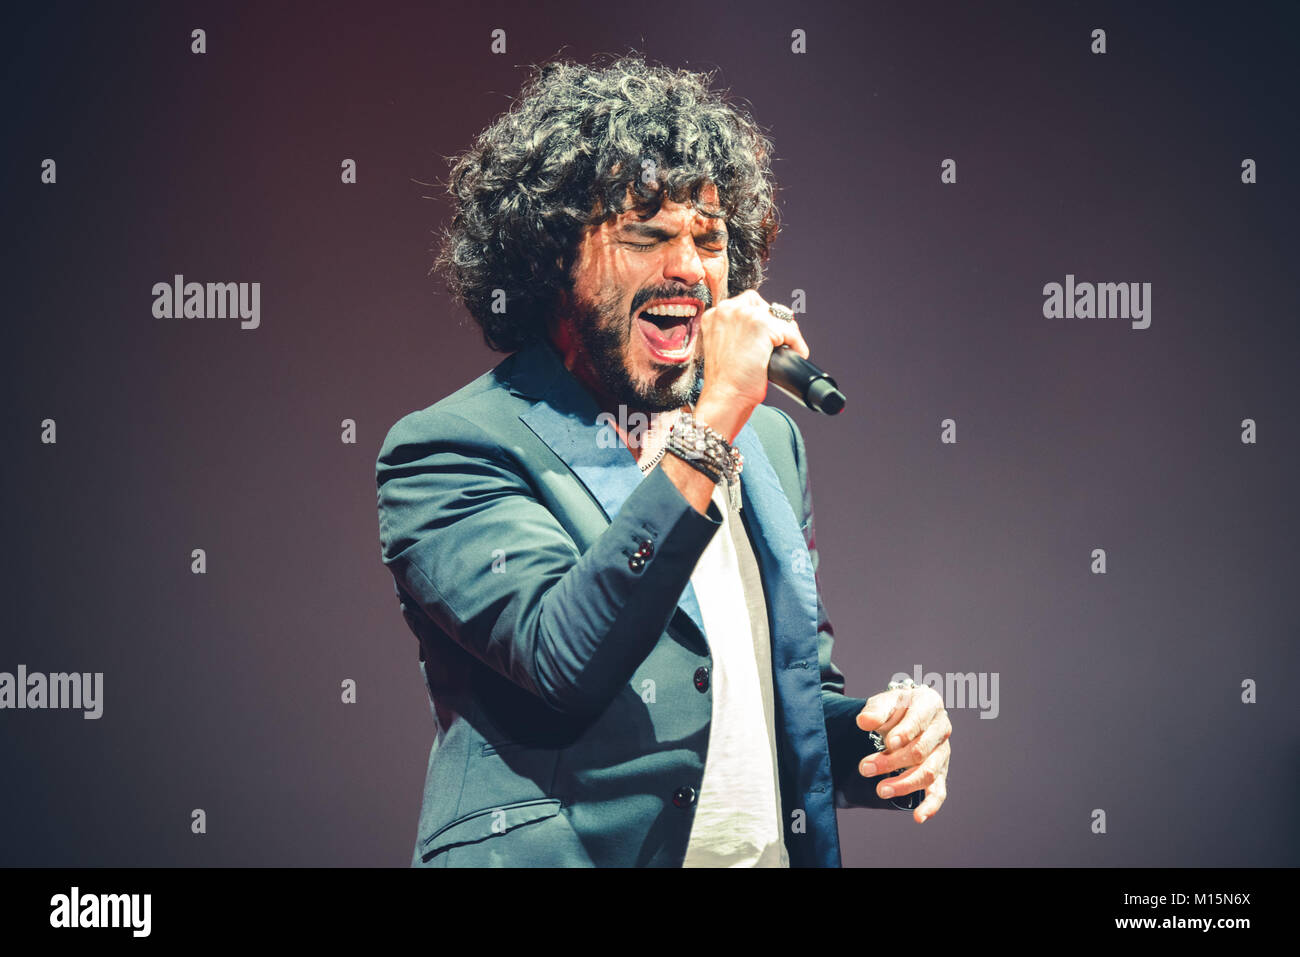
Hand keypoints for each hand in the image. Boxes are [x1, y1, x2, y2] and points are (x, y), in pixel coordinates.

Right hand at [694, 290, 809, 440]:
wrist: (725, 396)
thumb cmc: (724, 381)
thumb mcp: (723, 349)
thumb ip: (735, 334)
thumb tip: (762, 332)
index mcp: (714, 316)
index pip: (745, 304)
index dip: (761, 318)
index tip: (768, 334)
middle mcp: (727, 310)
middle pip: (763, 305)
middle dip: (775, 322)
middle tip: (781, 341)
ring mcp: (744, 315)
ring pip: (778, 317)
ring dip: (788, 333)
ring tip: (789, 348)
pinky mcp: (762, 326)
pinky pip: (790, 331)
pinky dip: (797, 343)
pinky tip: (796, 354)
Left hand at [855, 683, 951, 822]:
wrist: (905, 714)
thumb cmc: (895, 707)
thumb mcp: (884, 702)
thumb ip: (876, 711)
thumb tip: (864, 722)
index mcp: (930, 704)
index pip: (919, 720)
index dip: (905, 732)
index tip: (889, 743)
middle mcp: (941, 728)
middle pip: (920, 750)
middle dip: (892, 761)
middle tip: (865, 768)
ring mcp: (942, 752)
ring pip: (927, 772)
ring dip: (903, 784)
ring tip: (880, 790)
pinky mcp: (939, 772)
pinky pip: (939, 791)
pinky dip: (930, 805)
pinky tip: (918, 817)